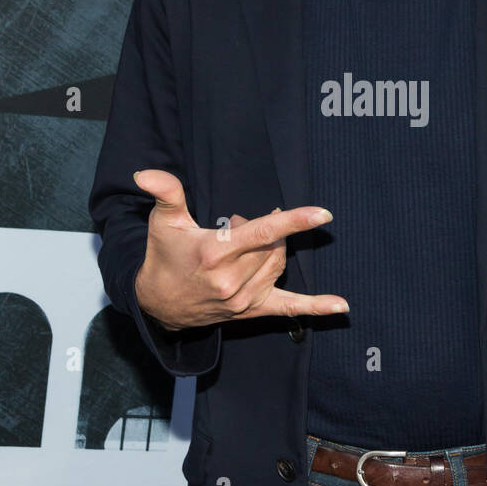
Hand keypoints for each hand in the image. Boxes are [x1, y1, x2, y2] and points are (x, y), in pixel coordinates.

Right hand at [131, 168, 348, 329]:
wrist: (157, 304)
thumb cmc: (163, 255)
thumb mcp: (163, 221)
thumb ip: (166, 193)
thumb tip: (145, 173)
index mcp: (215, 252)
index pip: (262, 234)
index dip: (294, 222)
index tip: (321, 214)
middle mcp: (231, 279)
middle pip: (273, 247)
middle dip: (269, 229)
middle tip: (246, 222)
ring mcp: (243, 299)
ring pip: (279, 266)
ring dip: (277, 250)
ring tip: (256, 241)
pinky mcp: (250, 312)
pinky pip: (288, 310)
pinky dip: (316, 307)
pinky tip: (341, 305)